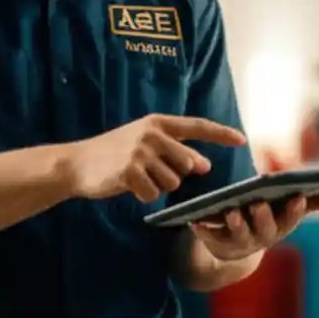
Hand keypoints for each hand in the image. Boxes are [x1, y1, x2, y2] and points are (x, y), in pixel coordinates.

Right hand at [68, 114, 246, 201]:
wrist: (76, 164)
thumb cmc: (114, 154)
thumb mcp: (144, 143)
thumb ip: (174, 151)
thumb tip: (205, 164)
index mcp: (157, 123)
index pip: (197, 126)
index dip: (221, 133)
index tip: (242, 139)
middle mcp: (152, 133)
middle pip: (188, 164)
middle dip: (174, 174)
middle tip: (148, 171)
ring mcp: (141, 151)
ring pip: (172, 182)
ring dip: (157, 186)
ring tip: (135, 177)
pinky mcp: (130, 171)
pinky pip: (153, 194)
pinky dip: (143, 195)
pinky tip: (127, 185)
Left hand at [190, 192, 318, 261]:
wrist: (233, 248)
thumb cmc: (265, 219)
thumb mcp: (286, 209)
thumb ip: (311, 201)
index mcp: (280, 225)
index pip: (291, 218)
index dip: (295, 209)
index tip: (298, 196)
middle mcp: (262, 237)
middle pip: (266, 228)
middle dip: (263, 216)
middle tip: (259, 202)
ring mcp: (239, 242)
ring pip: (239, 234)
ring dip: (236, 223)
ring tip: (231, 211)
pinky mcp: (217, 244)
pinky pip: (210, 238)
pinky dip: (203, 230)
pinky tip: (195, 221)